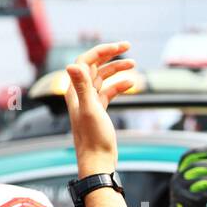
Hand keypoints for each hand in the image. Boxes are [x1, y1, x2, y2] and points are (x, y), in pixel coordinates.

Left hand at [63, 41, 136, 176]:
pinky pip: (108, 92)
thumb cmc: (93, 139)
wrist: (97, 160)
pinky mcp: (98, 110)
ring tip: (133, 64)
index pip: (86, 61)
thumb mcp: (90, 110)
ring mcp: (90, 101)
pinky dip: (118, 86)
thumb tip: (73, 65)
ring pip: (102, 78)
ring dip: (116, 69)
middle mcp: (80, 92)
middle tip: (128, 47)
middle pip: (94, 66)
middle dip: (111, 55)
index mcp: (75, 89)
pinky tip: (130, 84)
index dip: (102, 50)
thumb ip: (82, 86)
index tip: (120, 46)